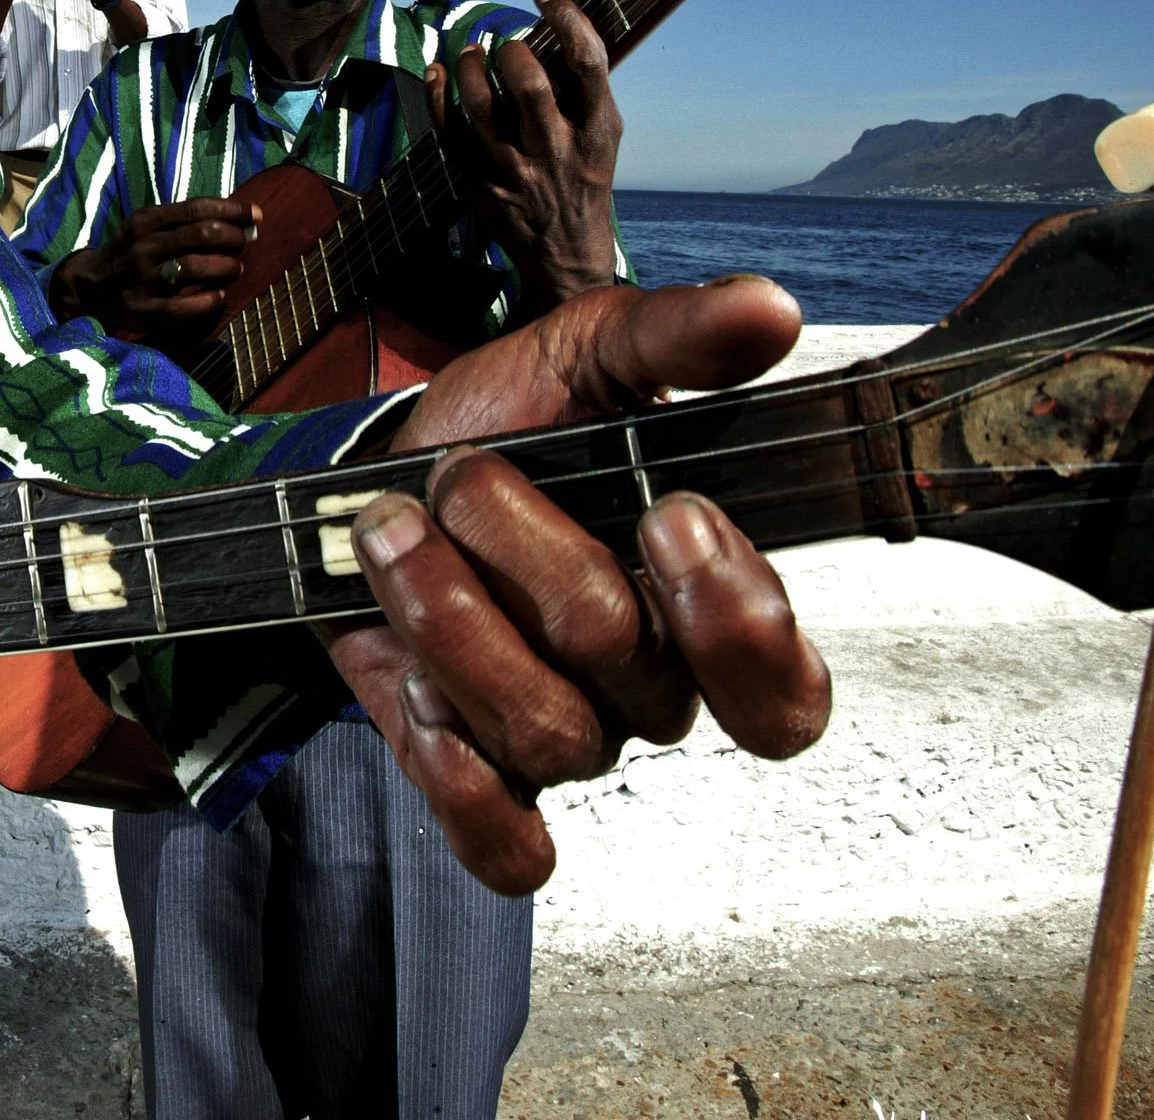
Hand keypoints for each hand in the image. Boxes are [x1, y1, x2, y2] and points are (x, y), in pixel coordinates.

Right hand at [48, 197, 257, 329]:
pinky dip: (208, 301)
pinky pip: (183, 307)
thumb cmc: (128, 252)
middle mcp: (144, 246)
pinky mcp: (142, 309)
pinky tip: (219, 297)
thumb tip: (235, 219)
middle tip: (245, 244)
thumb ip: (182, 222)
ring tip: (235, 269)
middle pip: (202, 235)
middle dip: (234, 238)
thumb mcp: (145, 226)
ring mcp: (143, 278)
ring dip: (226, 268)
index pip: (197, 208)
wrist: (87, 286)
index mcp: (146, 220)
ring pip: (196, 267)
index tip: (256, 215)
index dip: (233, 210)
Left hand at [324, 276, 830, 893]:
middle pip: (630, 679)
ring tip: (391, 528)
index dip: (742, 628)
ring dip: (452, 617)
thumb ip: (678, 335)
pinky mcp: (471, 773)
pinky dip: (466, 789)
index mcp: (702, 605)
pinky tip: (422, 706)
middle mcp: (643, 689)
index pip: (784, 694)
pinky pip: (502, 843)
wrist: (369, 466)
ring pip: (548, 735)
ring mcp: (559, 735)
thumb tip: (768, 310)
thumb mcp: (587, 353)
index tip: (673, 518)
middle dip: (536, 562)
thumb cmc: (503, 419)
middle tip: (470, 478)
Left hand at [447, 0, 622, 311]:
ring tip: (470, 52)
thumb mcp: (602, 137)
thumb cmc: (585, 179)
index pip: (588, 62)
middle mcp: (558, 152)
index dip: (568, 18)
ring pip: (481, 109)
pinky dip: (439, 98)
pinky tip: (438, 74)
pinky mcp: (482, 187)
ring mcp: (517, 173)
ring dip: (469, 69)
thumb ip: (582, 90)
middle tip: (504, 45)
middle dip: (510, 52)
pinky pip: (450, 135)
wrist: (567, 258)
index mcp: (598, 132)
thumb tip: (548, 28)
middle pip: (529, 86)